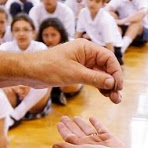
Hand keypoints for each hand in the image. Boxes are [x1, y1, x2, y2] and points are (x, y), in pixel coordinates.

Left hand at [2, 40, 122, 102]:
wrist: (29, 71)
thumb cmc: (48, 67)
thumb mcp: (73, 74)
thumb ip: (94, 78)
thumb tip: (112, 82)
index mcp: (86, 48)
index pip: (108, 58)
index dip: (116, 72)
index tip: (118, 86)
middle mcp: (86, 54)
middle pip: (106, 67)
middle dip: (113, 81)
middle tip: (118, 97)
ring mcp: (82, 63)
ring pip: (101, 74)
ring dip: (108, 86)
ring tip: (114, 99)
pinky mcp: (76, 71)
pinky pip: (93, 78)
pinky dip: (99, 86)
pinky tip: (105, 95)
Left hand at [51, 116, 131, 147]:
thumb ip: (68, 147)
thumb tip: (53, 146)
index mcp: (80, 147)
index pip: (69, 137)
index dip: (63, 130)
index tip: (58, 123)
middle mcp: (88, 144)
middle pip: (76, 132)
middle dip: (70, 125)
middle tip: (64, 117)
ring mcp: (98, 140)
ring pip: (87, 129)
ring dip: (81, 123)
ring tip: (75, 117)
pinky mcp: (107, 137)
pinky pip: (100, 128)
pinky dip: (95, 122)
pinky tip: (91, 118)